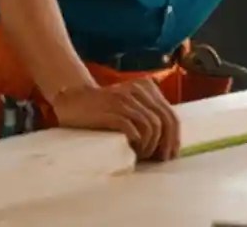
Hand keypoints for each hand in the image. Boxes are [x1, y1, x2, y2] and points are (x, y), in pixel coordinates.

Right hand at [50, 79, 180, 160]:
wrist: (73, 101)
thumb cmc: (103, 108)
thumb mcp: (129, 102)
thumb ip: (147, 112)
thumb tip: (168, 141)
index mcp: (146, 87)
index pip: (170, 114)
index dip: (174, 137)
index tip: (170, 154)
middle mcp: (137, 90)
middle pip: (164, 121)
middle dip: (165, 144)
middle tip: (158, 159)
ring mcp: (124, 100)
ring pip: (151, 126)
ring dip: (149, 145)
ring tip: (141, 155)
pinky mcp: (111, 111)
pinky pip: (133, 129)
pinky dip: (136, 142)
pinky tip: (132, 150)